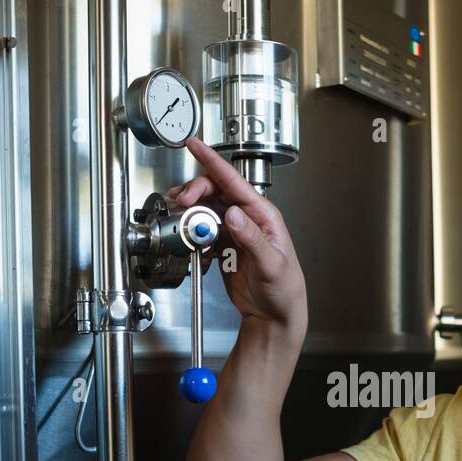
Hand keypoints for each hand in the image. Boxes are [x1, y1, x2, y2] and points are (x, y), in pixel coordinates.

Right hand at [168, 137, 306, 334]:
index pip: (234, 182)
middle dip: (195, 191)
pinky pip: (203, 228)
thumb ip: (251, 238)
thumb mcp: (271, 264)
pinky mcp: (224, 246)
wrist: (274, 315)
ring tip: (178, 213)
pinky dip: (191, 227)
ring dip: (190, 208)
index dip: (212, 162)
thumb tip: (234, 215)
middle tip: (181, 201)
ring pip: (207, 208)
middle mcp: (248, 219)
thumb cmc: (283, 290)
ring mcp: (235, 231)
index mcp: (263, 216)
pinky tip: (187, 233)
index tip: (195, 146)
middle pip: (216, 191)